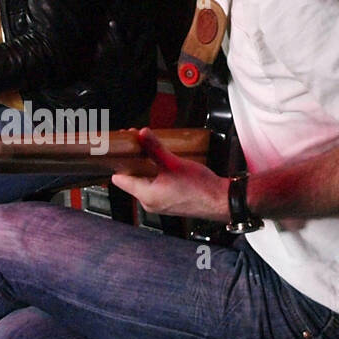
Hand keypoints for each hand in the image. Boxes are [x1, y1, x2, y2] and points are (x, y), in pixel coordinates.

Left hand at [111, 128, 228, 219]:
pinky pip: (154, 186)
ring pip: (143, 182)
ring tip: (149, 151)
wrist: (220, 200)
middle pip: (131, 179)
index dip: (118, 162)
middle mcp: (149, 202)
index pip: (120, 179)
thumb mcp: (174, 163)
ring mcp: (158, 203)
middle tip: (136, 144)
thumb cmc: (201, 188)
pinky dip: (154, 174)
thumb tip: (142, 134)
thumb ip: (155, 148)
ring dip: (145, 167)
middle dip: (133, 161)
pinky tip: (162, 164)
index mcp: (146, 195)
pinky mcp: (168, 201)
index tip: (121, 149)